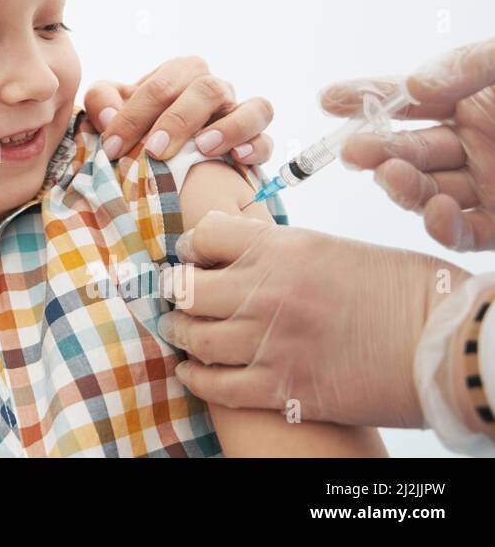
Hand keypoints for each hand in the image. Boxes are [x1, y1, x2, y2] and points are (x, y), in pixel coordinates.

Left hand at [84, 55, 273, 162]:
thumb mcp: (113, 109)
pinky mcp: (256, 140)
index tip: (113, 146)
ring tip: (203, 147)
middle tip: (154, 150)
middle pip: (206, 89)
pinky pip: (266, 138)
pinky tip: (238, 158)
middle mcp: (214, 88)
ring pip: (252, 107)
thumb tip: (110, 117)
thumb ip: (103, 102)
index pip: (160, 85)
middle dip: (178, 119)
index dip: (133, 115)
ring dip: (229, 127)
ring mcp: (239, 113)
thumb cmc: (139, 125)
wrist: (166, 152)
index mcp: (180, 73)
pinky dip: (256, 146)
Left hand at [161, 212, 466, 427]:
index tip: (192, 256)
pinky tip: (192, 372)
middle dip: (176, 292)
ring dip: (181, 333)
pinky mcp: (284, 388)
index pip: (203, 236)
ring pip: (194, 337)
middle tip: (176, 296)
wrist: (448, 345)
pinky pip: (217, 385)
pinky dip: (197, 378)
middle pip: (186, 288)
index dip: (192, 247)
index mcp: (282, 248)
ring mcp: (271, 342)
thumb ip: (283, 250)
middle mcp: (266, 292)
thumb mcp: (336, 249)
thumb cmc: (404, 292)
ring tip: (180, 330)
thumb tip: (243, 254)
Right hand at [321, 37, 494, 250]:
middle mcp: (470, 147)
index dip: (364, 98)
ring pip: (426, 192)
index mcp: (469, 104)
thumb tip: (412, 87)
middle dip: (373, 151)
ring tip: (391, 175)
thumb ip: (462, 67)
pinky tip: (438, 210)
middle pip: (406, 152)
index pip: (404, 102)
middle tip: (352, 151)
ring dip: (400, 187)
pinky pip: (467, 233)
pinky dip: (445, 227)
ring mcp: (485, 187)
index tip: (329, 99)